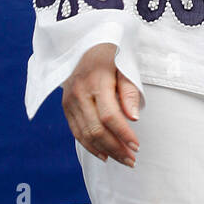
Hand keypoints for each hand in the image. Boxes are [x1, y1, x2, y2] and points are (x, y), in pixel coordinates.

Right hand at [62, 42, 140, 165]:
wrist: (85, 44)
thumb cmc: (113, 55)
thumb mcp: (126, 67)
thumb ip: (130, 92)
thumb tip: (134, 118)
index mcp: (96, 81)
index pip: (110, 116)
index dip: (123, 133)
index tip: (137, 146)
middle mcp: (80, 93)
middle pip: (96, 129)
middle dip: (115, 148)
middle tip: (132, 159)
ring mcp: (70, 100)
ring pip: (85, 134)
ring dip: (104, 150)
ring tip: (122, 159)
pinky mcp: (66, 106)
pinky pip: (76, 131)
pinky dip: (90, 145)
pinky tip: (104, 154)